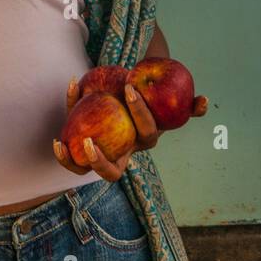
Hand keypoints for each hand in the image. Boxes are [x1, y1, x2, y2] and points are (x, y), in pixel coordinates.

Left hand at [52, 75, 208, 181]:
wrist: (127, 97)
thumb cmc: (151, 99)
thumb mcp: (171, 102)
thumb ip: (189, 106)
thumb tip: (204, 102)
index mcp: (144, 142)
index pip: (145, 134)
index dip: (141, 114)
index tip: (131, 89)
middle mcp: (123, 154)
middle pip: (112, 171)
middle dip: (100, 163)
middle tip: (89, 141)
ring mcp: (100, 155)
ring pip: (84, 168)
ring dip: (71, 162)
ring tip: (61, 144)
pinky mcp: (81, 148)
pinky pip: (70, 148)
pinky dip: (62, 141)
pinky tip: (56, 127)